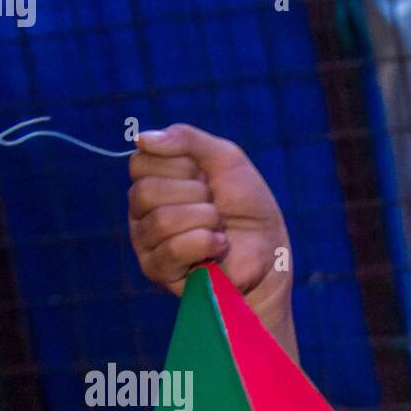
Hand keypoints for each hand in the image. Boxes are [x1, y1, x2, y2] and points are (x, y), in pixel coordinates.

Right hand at [127, 123, 297, 357]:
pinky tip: (218, 245)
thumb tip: (142, 139)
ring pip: (161, 220)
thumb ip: (186, 139)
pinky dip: (204, 243)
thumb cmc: (247, 205)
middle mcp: (141, 210)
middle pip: (145, 191)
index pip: (140, 162)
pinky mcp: (159, 271)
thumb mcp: (225, 159)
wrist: (269, 251)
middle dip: (194, 195)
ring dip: (204, 220)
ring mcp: (146, 242)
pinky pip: (172, 249)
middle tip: (216, 205)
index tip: (206, 177)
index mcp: (151, 180)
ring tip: (219, 227)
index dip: (181, 166)